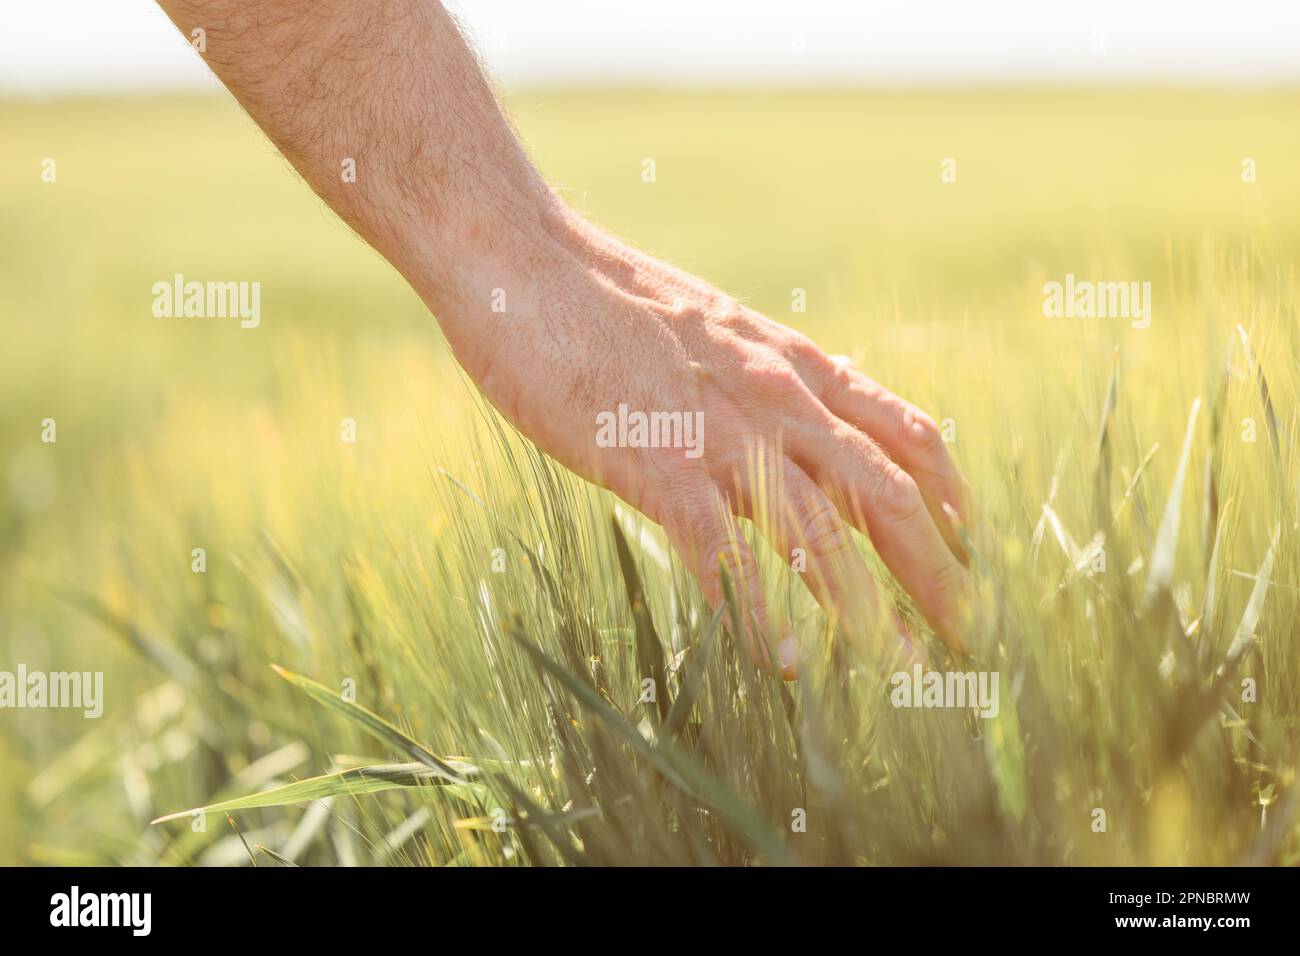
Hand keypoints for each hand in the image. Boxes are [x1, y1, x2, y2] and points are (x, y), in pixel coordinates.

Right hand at [436, 204, 972, 676]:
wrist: (522, 259)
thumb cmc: (603, 299)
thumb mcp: (710, 328)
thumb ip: (758, 376)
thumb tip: (787, 422)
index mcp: (790, 365)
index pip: (903, 429)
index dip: (950, 493)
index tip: (972, 543)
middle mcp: (776, 398)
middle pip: (885, 492)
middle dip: (935, 568)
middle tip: (966, 631)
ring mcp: (720, 430)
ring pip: (820, 531)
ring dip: (866, 607)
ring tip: (899, 668)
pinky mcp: (656, 460)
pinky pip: (721, 552)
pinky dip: (757, 611)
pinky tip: (780, 661)